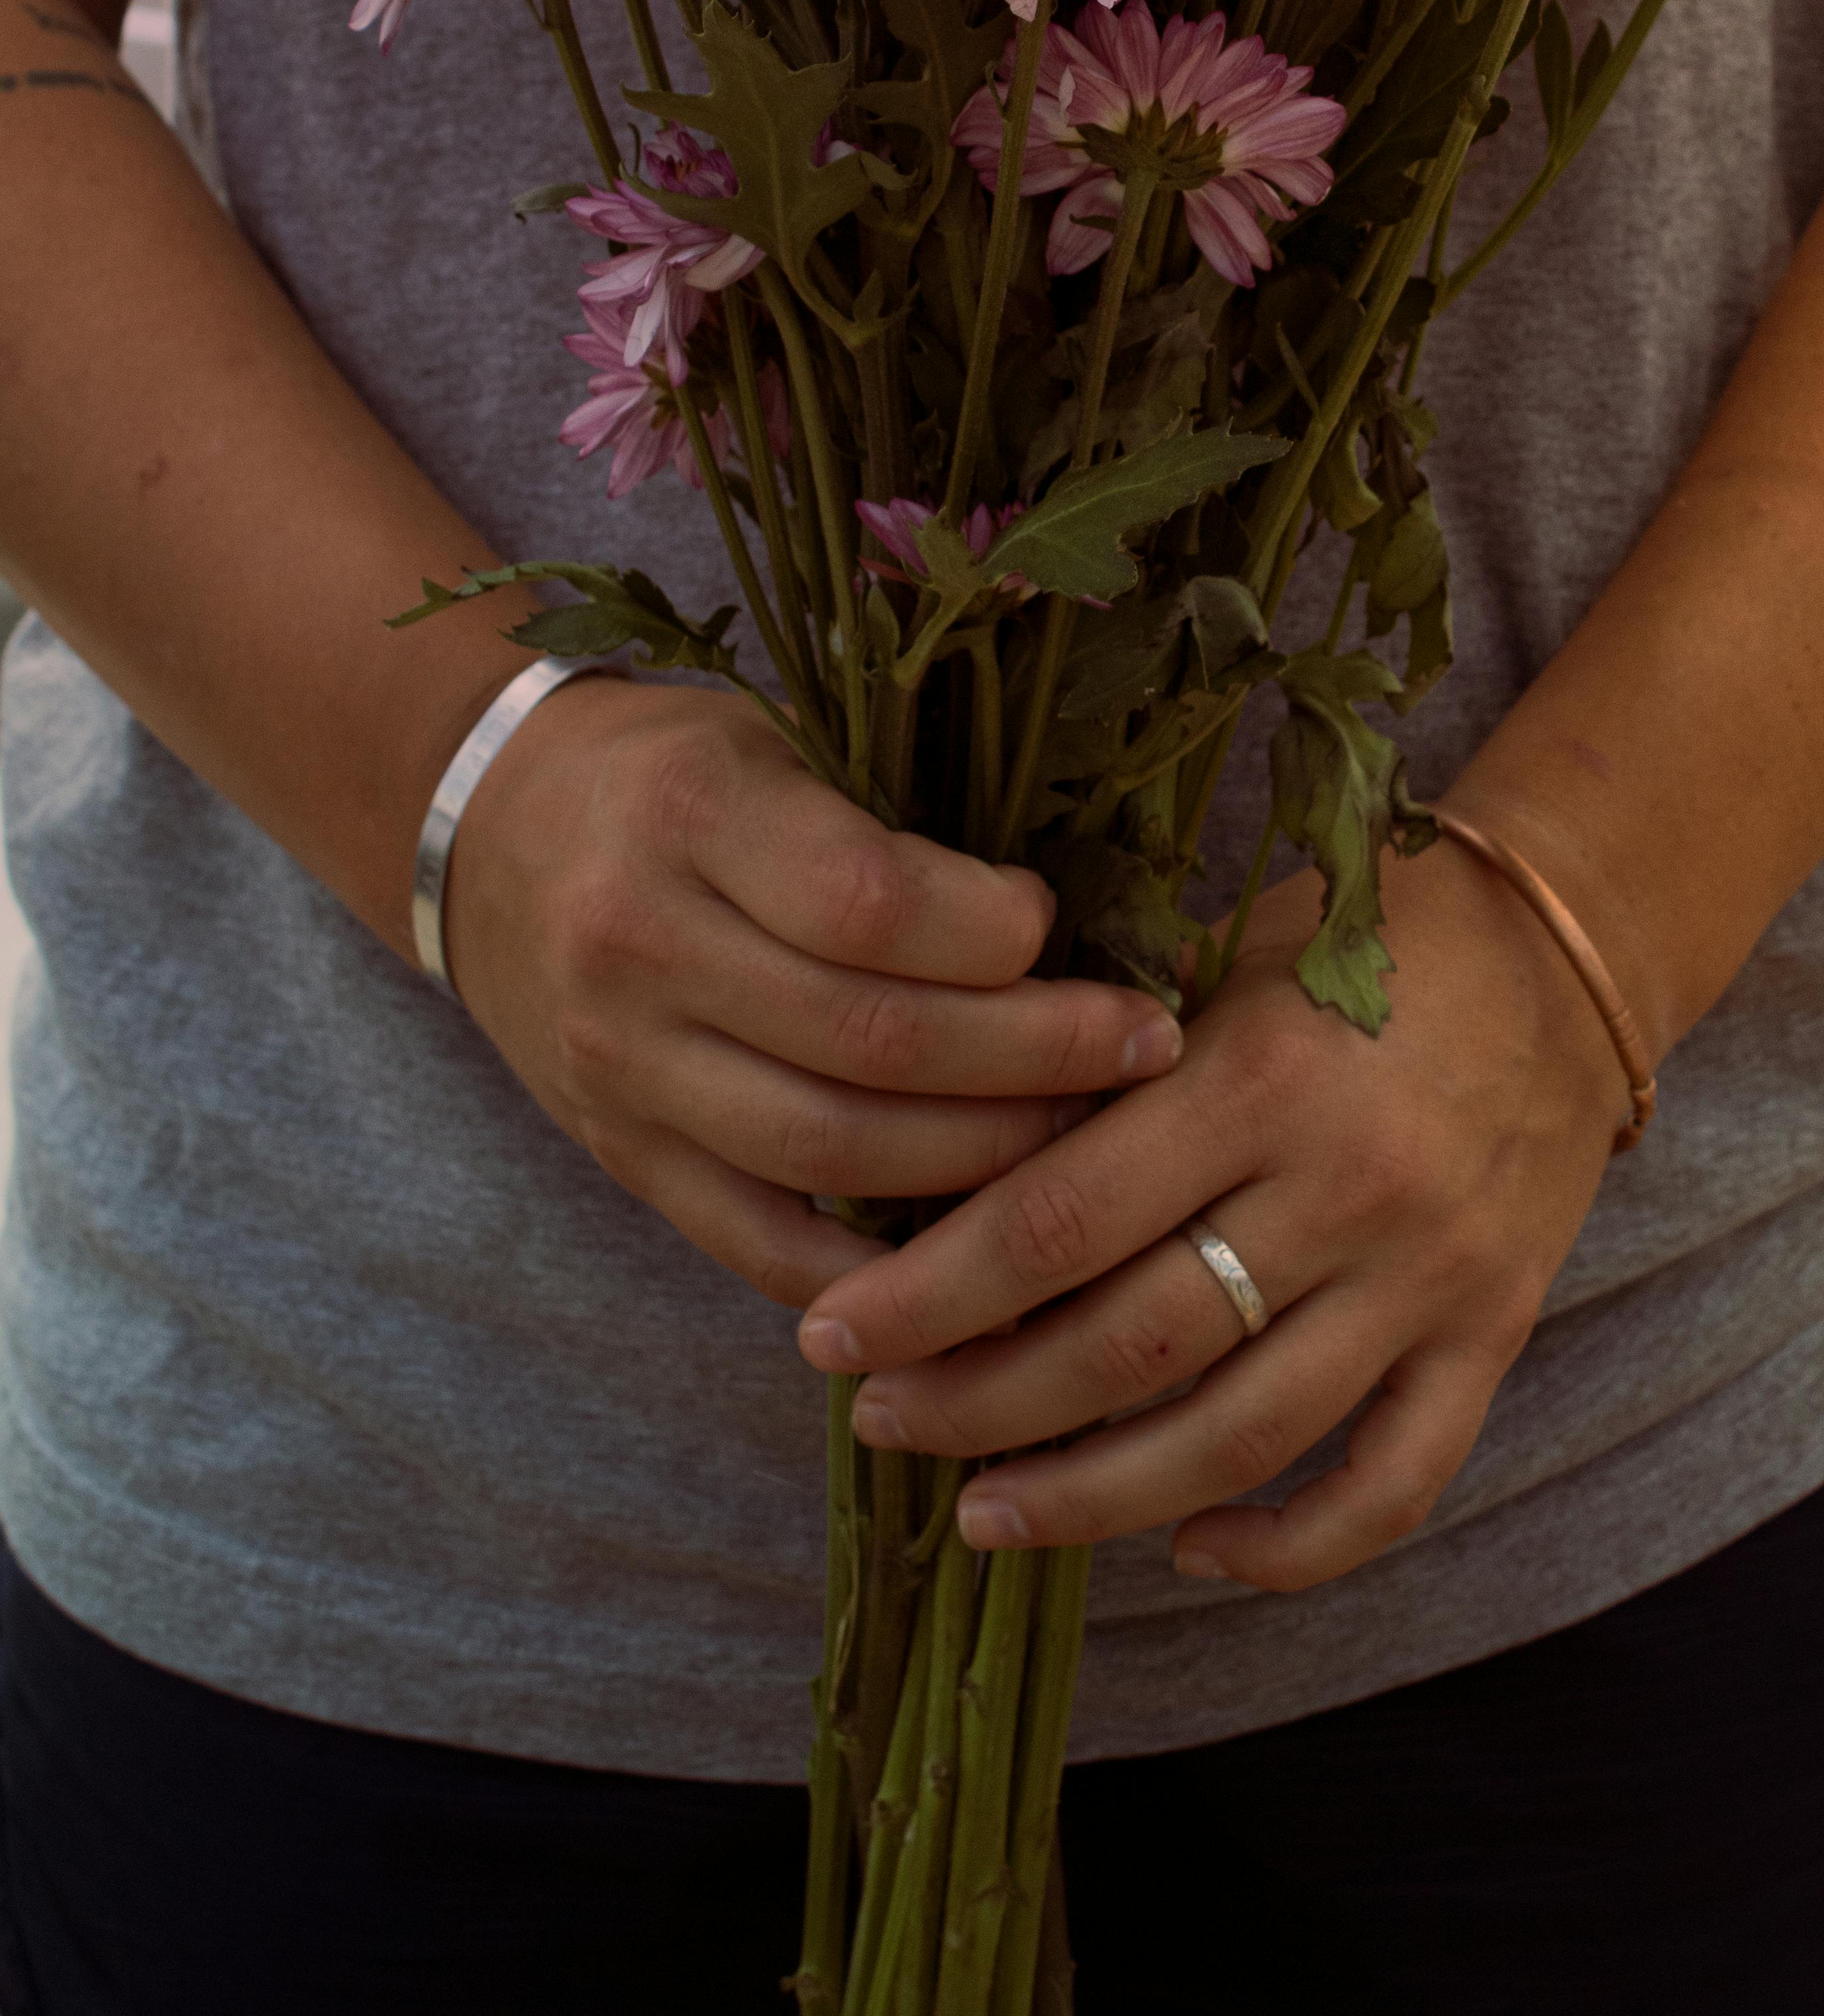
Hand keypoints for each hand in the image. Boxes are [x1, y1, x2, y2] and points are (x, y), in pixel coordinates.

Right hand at [443, 679, 1182, 1307]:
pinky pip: (761, 1243)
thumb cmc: (676, 771)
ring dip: (981, 1162)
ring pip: (832, 1153)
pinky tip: (977, 1257)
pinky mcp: (622, 1156)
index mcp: (694, 816)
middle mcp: (643, 947)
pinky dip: (877, 1275)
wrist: (489, 827)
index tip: (1063, 926)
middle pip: (873, 1041)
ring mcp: (623, 1067)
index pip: (871, 905)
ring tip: (1082, 1138)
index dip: (997, 934)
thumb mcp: (776, 740)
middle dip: (1036, 1058)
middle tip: (1144, 1049)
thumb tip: (1069, 921)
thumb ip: (893, 826)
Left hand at [793, 829, 1628, 1590]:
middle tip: (880, 1422)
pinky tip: (1190, 1549)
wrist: (1561, 951)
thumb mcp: (1219, 961)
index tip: (832, 1334)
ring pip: (1239, 1439)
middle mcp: (1347, 1187)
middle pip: (1129, 1343)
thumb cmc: (1362, 939)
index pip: (1056, 1218)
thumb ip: (1104, 1067)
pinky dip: (1288, 1545)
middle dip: (980, 1403)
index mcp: (1257, 1076)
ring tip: (984, 1516)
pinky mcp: (1494, 1334)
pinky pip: (1390, 1483)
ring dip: (1094, 1498)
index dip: (930, 1294)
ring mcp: (1429, 1276)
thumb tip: (936, 1179)